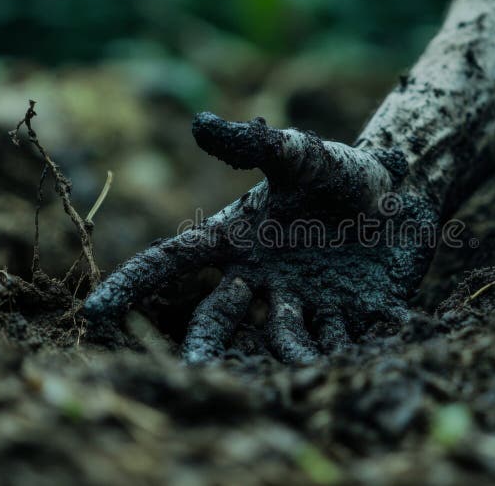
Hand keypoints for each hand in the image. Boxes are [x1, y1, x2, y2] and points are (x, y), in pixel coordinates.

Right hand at [84, 113, 437, 362]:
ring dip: (286, 354)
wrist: (397, 193)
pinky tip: (352, 362)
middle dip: (206, 342)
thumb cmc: (338, 173)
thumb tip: (198, 123)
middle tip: (194, 371)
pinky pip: (344, 340)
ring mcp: (304, 304)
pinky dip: (346, 352)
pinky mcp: (348, 318)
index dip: (136, 284)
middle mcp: (260, 281)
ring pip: (283, 338)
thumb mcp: (298, 154)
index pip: (175, 262)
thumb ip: (253, 144)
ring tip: (299, 369)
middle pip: (220, 316)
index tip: (96, 314)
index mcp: (238, 240)